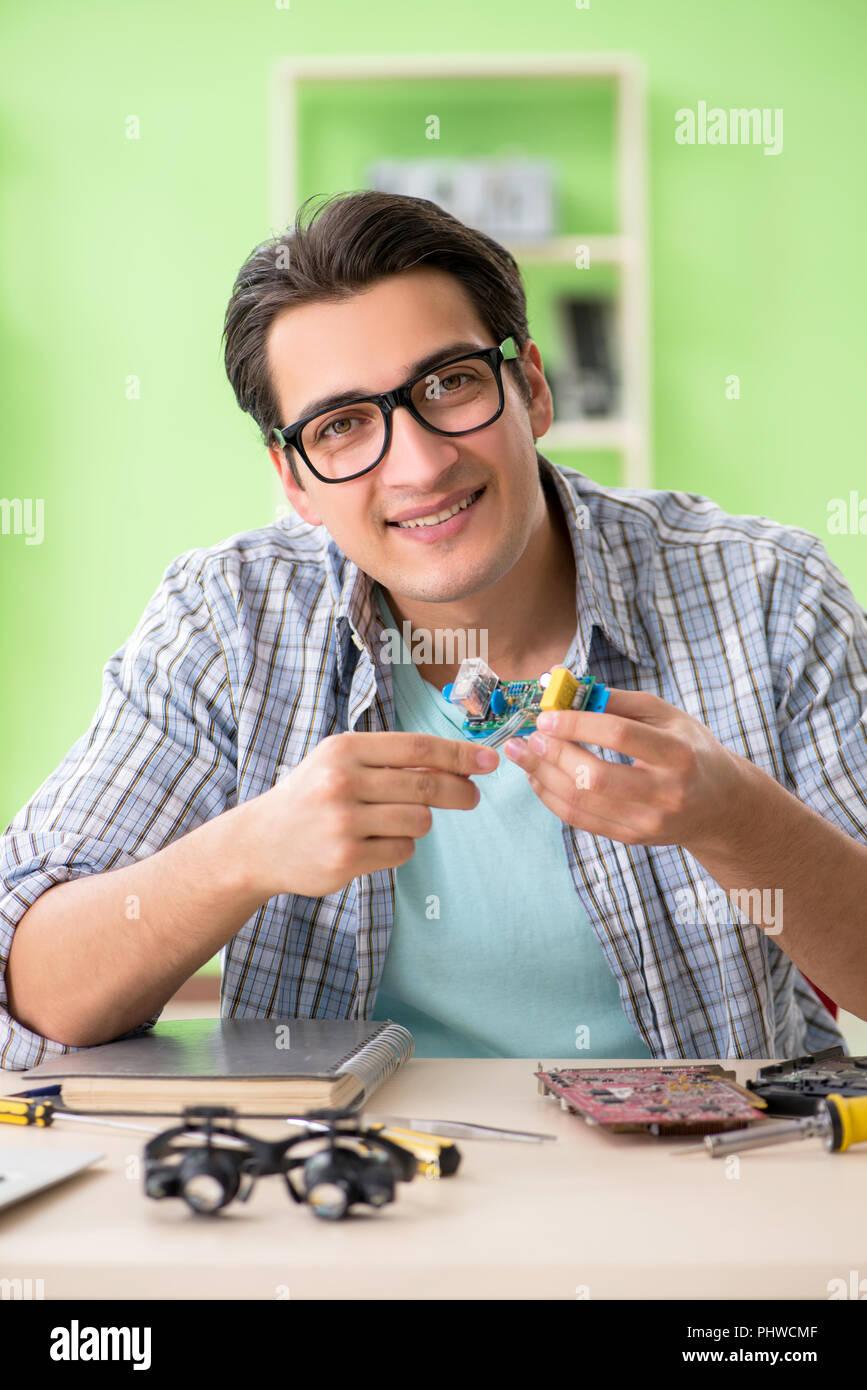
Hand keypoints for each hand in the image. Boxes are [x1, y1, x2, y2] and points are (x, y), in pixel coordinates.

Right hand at [241, 731, 497, 898]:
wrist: (261, 842)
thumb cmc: (312, 795)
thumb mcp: (342, 764)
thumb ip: (392, 762)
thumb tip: (458, 763)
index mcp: (343, 749)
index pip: (418, 747)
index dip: (460, 754)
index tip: (489, 760)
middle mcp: (342, 782)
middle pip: (427, 786)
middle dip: (460, 791)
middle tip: (473, 797)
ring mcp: (343, 822)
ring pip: (419, 821)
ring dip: (418, 823)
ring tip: (392, 822)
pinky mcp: (345, 858)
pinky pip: (402, 851)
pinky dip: (399, 848)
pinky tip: (374, 844)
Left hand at [502, 688, 744, 849]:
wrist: (720, 806)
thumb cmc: (690, 750)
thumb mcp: (667, 716)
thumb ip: (619, 701)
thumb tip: (567, 688)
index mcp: (677, 754)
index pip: (619, 736)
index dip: (577, 724)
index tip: (546, 715)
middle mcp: (665, 793)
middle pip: (594, 776)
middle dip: (552, 753)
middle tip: (528, 736)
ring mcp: (647, 821)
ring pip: (580, 802)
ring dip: (542, 775)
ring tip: (522, 754)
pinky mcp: (631, 838)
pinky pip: (580, 819)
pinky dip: (550, 796)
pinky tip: (537, 776)